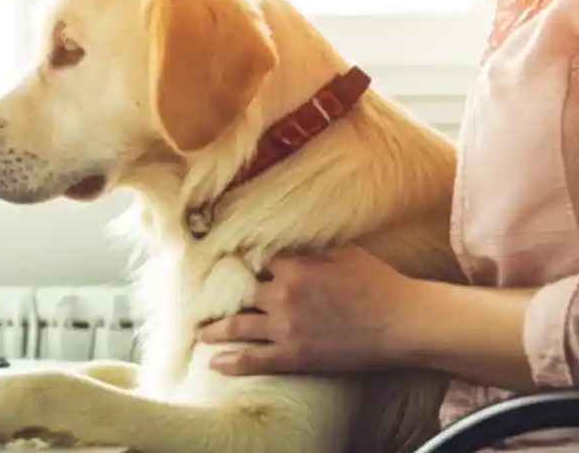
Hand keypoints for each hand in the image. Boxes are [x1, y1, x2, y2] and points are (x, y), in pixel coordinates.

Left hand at [197, 245, 415, 375]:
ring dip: (215, 329)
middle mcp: (283, 295)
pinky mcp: (294, 356)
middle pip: (242, 291)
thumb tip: (287, 241)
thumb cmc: (378, 283)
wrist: (402, 323)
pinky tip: (214, 363)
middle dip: (225, 294)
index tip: (237, 265)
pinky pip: (254, 361)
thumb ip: (310, 247)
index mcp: (294, 267)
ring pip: (238, 326)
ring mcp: (286, 328)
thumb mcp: (344, 252)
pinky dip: (231, 363)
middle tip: (205, 297)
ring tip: (200, 331)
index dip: (253, 263)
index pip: (259, 261)